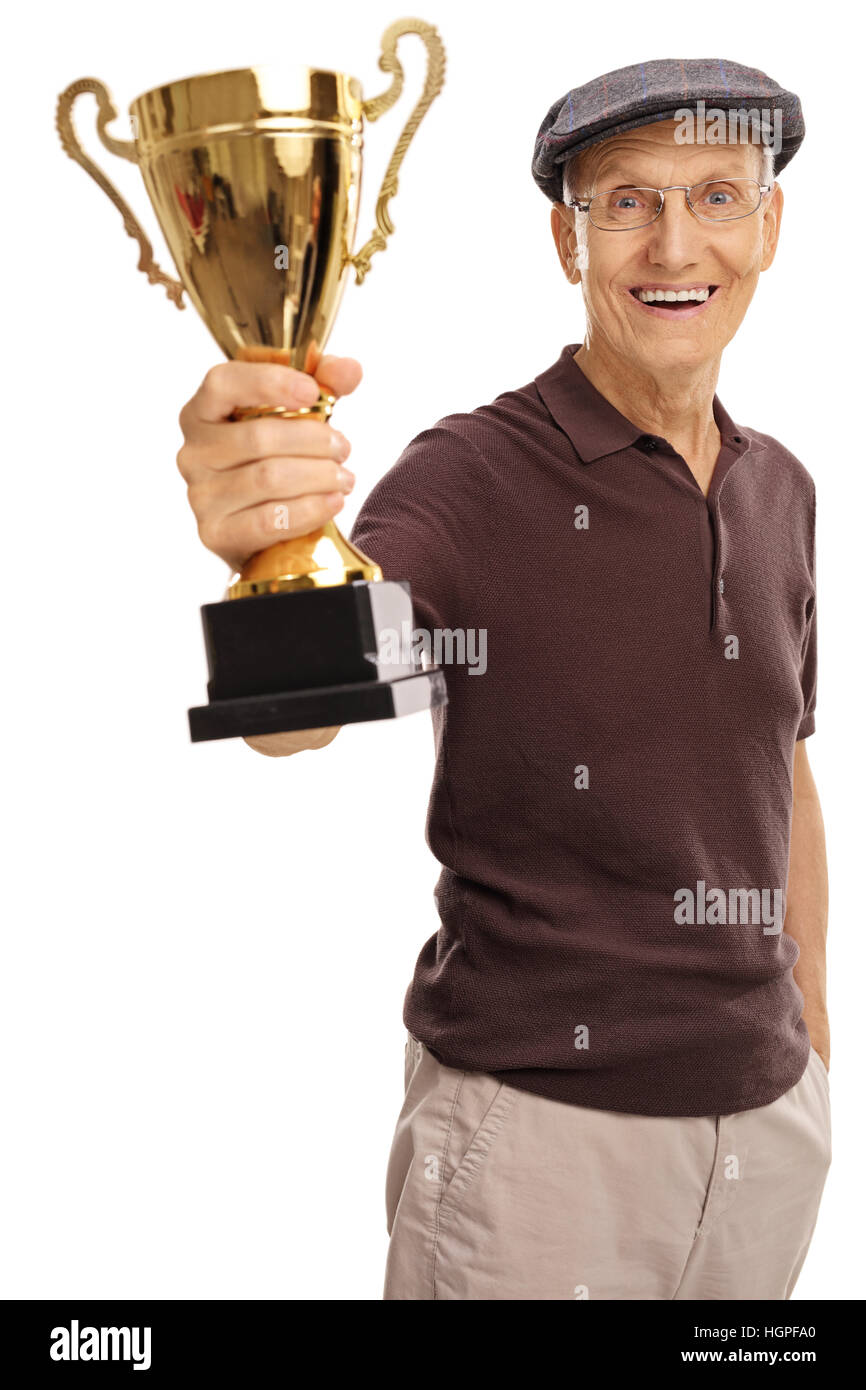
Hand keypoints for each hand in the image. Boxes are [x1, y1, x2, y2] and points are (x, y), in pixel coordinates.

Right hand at [176, 355, 361, 572]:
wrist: (263, 531)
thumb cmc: (277, 461)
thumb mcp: (299, 415)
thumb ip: (324, 384)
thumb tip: (349, 369)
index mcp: (203, 411)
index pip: (224, 383)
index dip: (270, 382)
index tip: (313, 392)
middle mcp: (193, 452)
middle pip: (259, 437)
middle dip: (313, 440)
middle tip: (342, 448)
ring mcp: (200, 496)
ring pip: (269, 478)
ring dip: (319, 476)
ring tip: (344, 478)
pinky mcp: (215, 533)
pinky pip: (269, 519)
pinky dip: (310, 509)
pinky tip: (333, 502)